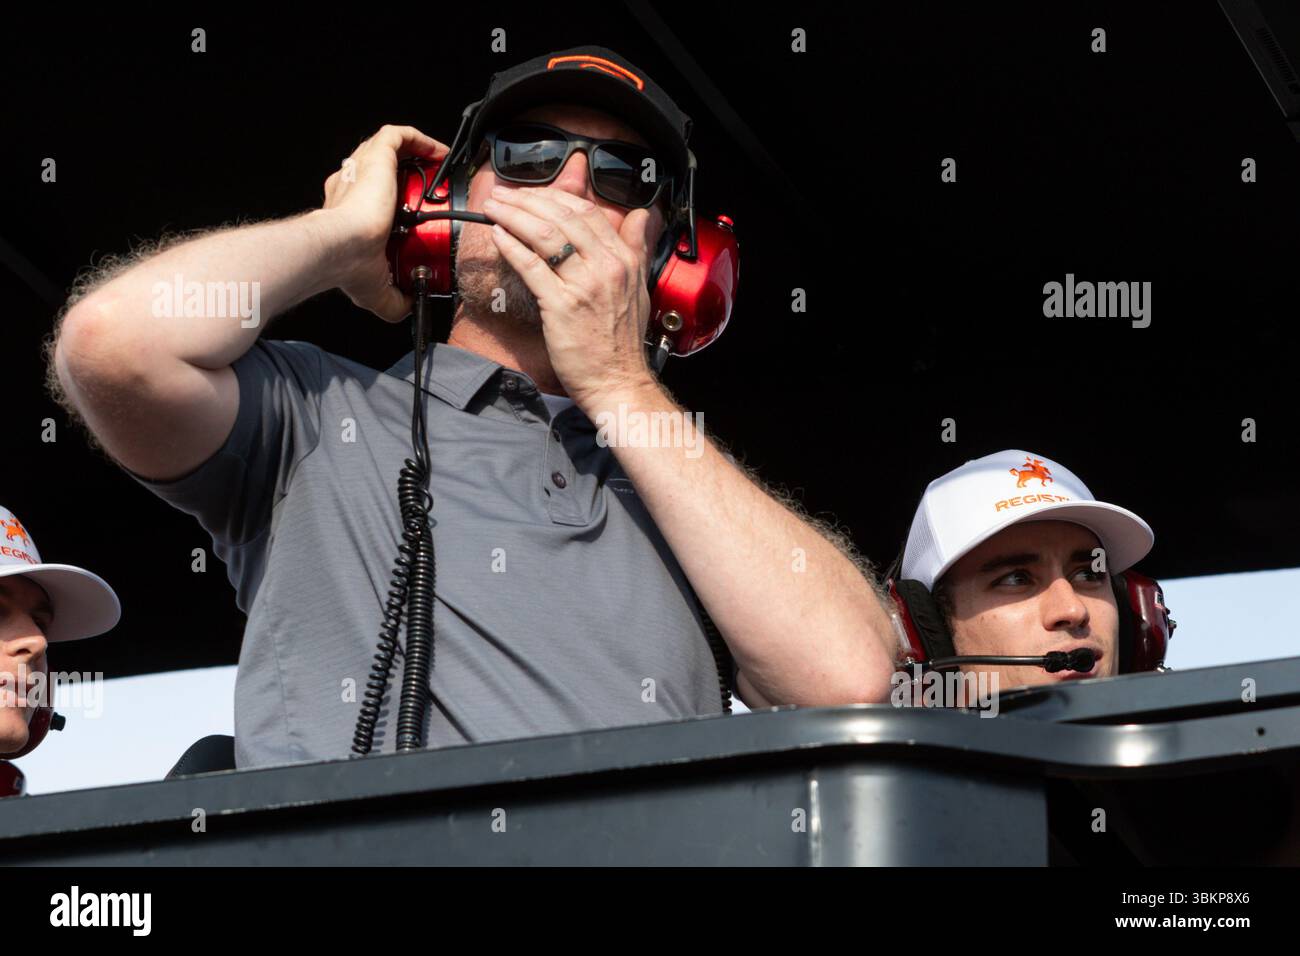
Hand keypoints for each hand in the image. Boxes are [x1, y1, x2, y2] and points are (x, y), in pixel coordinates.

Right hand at [319, 125, 447, 321]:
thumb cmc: (348, 264)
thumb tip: (410, 302)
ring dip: (415, 154)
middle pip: (381, 172)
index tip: (419, 216)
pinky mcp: (375, 156)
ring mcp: (360, 168)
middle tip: (434, 192)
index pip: (370, 199)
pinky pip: (398, 135)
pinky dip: (419, 140)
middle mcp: (350, 185)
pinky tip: (438, 153)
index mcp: (345, 212)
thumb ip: (394, 300)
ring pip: (388, 149)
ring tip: (438, 167)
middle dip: (408, 177)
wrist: (342, 246)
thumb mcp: (375, 292)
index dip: (396, 203)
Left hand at [483, 185, 660, 408]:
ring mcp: (584, 285)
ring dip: (513, 215)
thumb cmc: (622, 341)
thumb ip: (636, 247)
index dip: (556, 197)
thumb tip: (641, 215)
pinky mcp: (561, 305)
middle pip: (562, 217)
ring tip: (493, 208)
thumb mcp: (639, 286)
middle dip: (528, 199)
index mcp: (624, 259)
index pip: (587, 213)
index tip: (533, 193)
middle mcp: (606, 267)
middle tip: (504, 193)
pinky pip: (532, 266)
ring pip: (544, 234)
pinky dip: (512, 246)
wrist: (618, 381)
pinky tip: (497, 235)